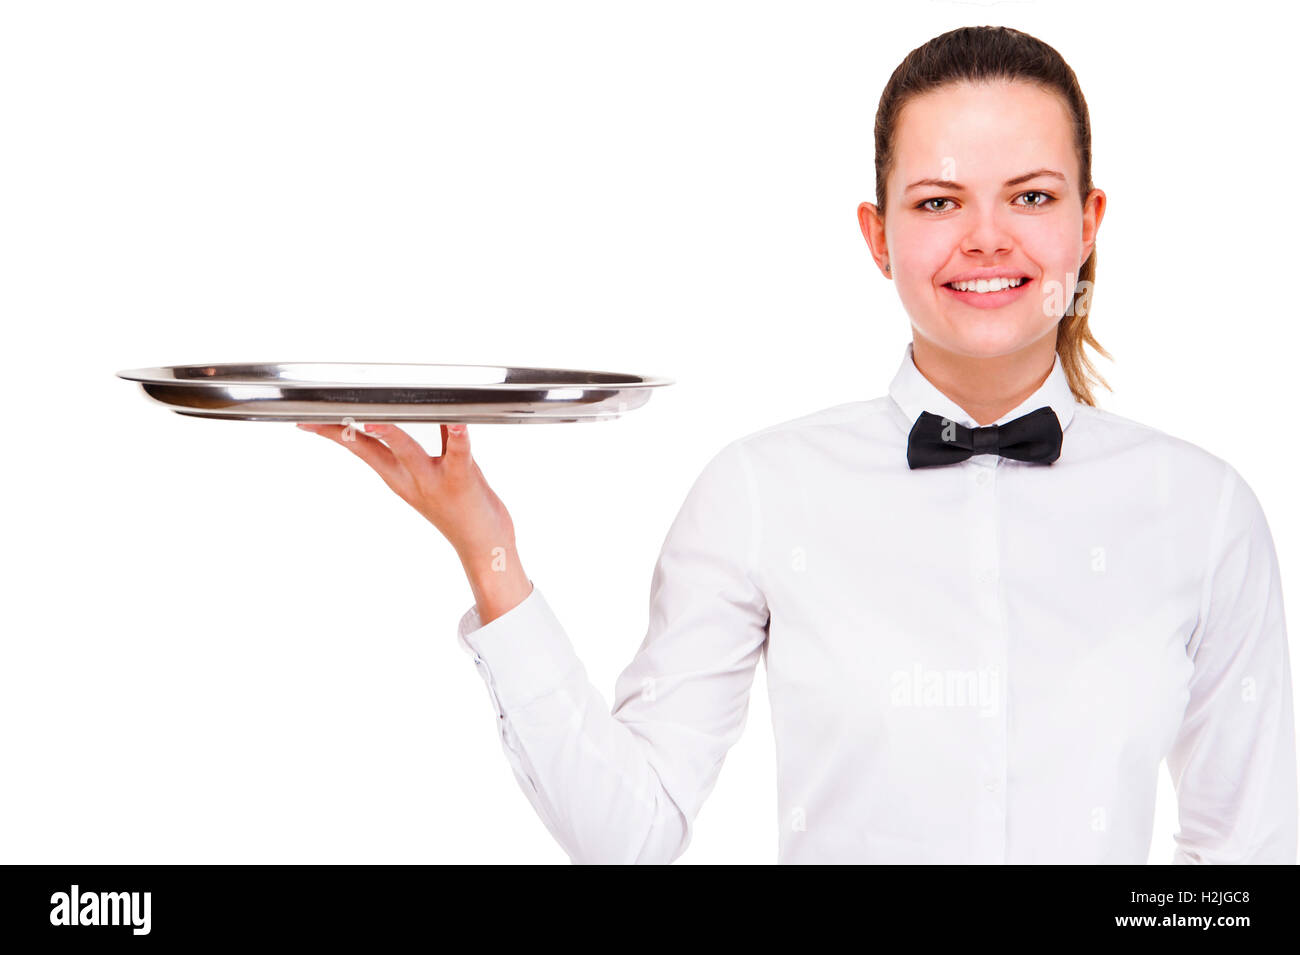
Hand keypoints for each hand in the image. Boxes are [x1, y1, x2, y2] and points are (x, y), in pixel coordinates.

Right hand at [294, 421, 515, 566]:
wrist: (485, 547)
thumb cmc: (462, 508)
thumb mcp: (439, 472)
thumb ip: (438, 437)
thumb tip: (431, 407)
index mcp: (400, 476)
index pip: (361, 448)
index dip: (334, 433)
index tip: (308, 419)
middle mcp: (411, 478)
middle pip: (371, 450)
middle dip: (345, 431)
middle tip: (320, 416)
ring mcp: (434, 479)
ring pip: (407, 451)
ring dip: (391, 434)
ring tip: (375, 420)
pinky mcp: (462, 479)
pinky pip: (458, 454)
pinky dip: (459, 438)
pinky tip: (459, 424)